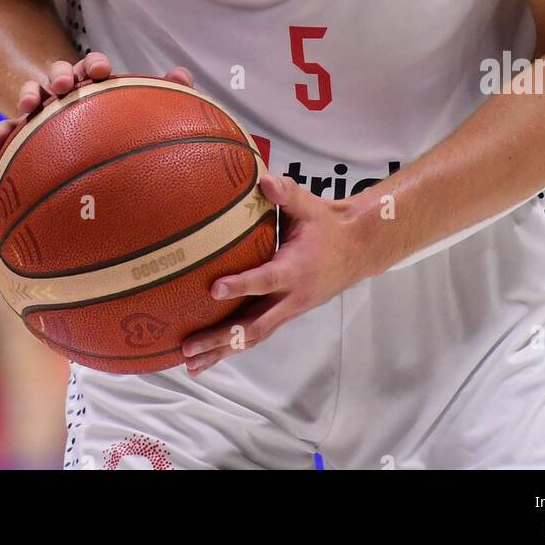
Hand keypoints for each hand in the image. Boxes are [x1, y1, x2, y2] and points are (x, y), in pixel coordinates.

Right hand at [0, 50, 193, 152]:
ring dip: (29, 95)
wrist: (95, 148)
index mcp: (95, 82)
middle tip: (64, 86)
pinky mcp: (27, 131)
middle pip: (61, 74)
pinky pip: (13, 129)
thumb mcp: (144, 108)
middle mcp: (69, 90)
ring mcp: (45, 109)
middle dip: (61, 75)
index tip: (101, 72)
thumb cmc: (122, 121)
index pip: (93, 66)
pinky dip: (3, 132)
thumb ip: (165, 92)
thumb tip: (183, 75)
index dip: (95, 65)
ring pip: (34, 96)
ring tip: (27, 107)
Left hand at [180, 170, 366, 373]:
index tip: (213, 289)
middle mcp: (291, 297)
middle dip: (221, 337)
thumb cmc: (327, 225)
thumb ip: (286, 193)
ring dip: (222, 351)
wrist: (356, 250)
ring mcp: (288, 310)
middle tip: (189, 346)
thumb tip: (263, 180)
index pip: (266, 280)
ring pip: (254, 337)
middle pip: (254, 325)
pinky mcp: (284, 314)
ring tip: (190, 364)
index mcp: (295, 269)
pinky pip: (257, 334)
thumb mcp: (310, 206)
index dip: (241, 285)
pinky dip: (233, 347)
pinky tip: (208, 356)